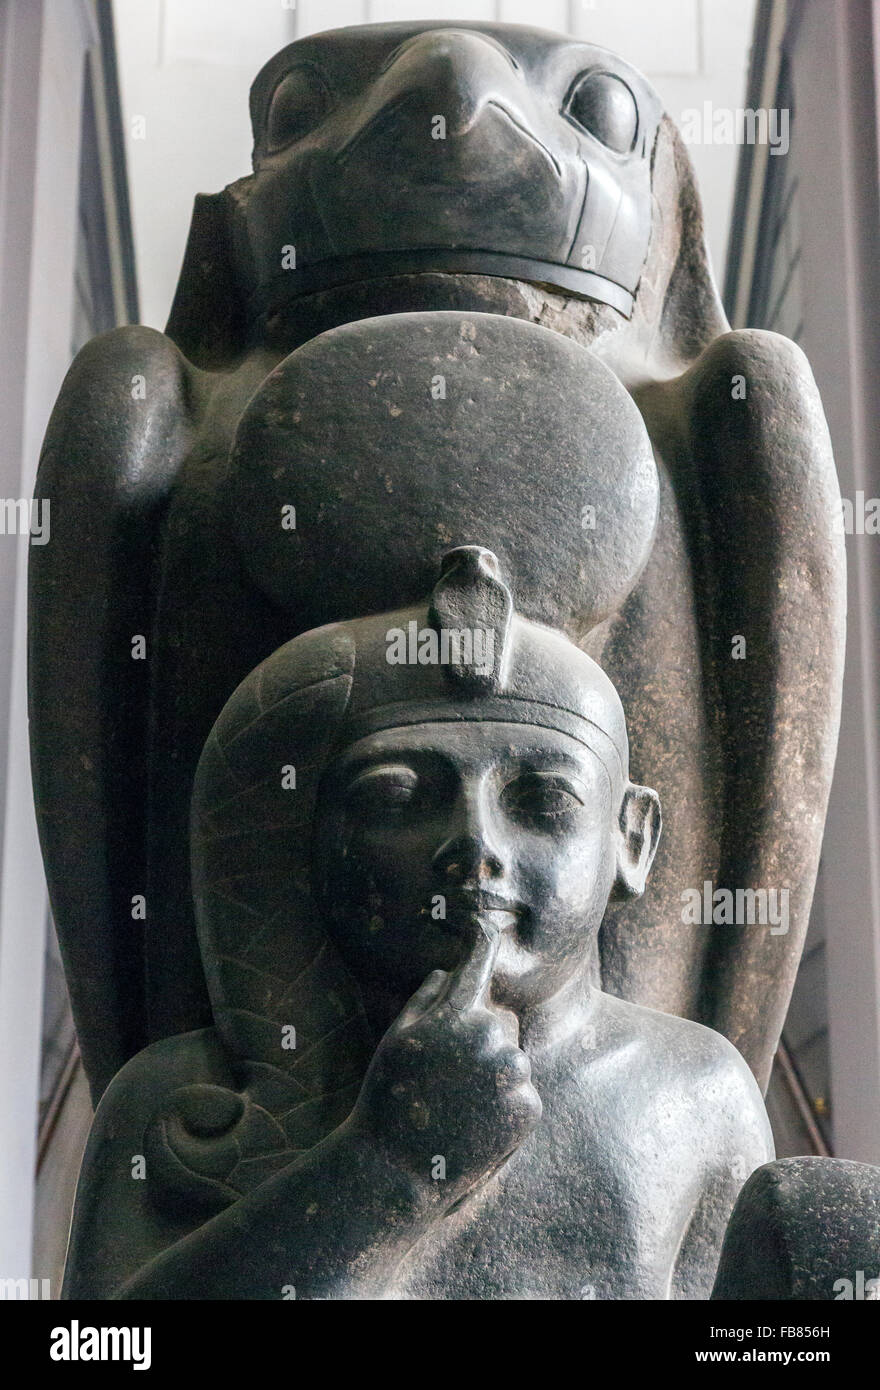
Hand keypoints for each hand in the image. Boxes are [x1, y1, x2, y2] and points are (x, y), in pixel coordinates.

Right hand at [350, 930, 541, 1210]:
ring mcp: (514, 1073)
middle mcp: (492, 1037)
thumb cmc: (388, 1097)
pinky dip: (504, 1104)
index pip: (480, 963)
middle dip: (477, 1039)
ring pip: (511, 1057)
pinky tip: (473, 1124)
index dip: (483, 940)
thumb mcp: (397, 1038)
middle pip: (498, 1021)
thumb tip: (449, 971)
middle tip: (443, 1077)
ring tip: (456, 1104)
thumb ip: (426, 999)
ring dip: (492, 1072)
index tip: (484, 926)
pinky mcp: (529, 1108)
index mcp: (458, 1014)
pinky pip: (521, 1091)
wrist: (397, 1168)